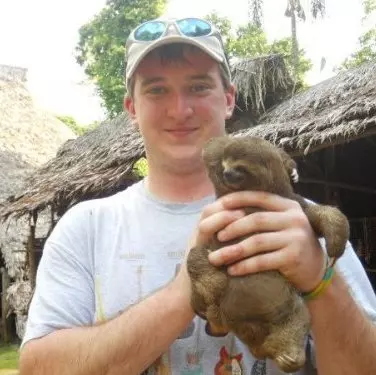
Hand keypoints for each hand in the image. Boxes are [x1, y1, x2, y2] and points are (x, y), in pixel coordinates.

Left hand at [202, 191, 325, 292]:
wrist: (315, 271)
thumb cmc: (289, 244)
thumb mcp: (281, 224)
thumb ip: (264, 215)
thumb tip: (228, 206)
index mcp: (289, 206)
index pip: (260, 197)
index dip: (238, 199)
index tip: (220, 204)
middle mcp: (295, 218)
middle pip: (255, 220)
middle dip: (232, 228)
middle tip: (216, 236)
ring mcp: (296, 238)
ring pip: (256, 242)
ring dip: (233, 250)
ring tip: (216, 257)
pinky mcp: (293, 258)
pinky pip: (262, 261)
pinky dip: (244, 265)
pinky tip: (231, 270)